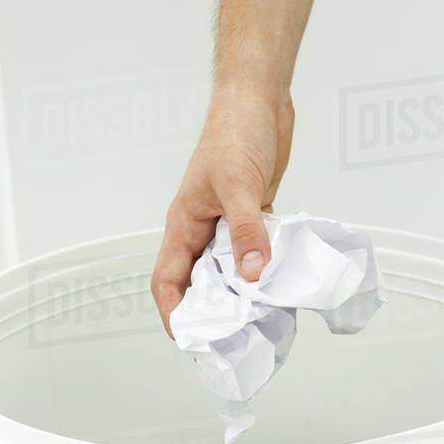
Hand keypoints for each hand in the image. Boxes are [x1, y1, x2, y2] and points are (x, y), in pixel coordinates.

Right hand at [151, 87, 294, 336]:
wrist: (259, 101)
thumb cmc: (235, 131)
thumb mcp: (239, 186)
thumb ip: (247, 231)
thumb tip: (253, 274)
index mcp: (183, 225)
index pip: (167, 280)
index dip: (174, 313)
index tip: (190, 339)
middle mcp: (201, 232)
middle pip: (196, 285)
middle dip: (209, 315)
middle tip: (228, 342)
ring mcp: (225, 229)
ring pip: (226, 275)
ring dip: (239, 297)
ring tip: (255, 323)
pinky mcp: (249, 223)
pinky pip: (251, 259)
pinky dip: (261, 275)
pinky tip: (276, 289)